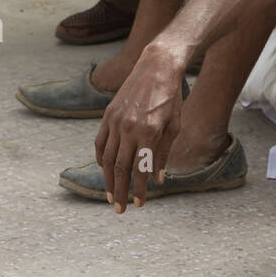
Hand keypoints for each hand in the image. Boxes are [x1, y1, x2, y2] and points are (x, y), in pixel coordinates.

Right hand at [94, 44, 185, 211]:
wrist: (157, 67)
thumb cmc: (171, 98)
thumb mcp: (175, 127)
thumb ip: (163, 154)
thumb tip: (157, 180)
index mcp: (150, 133)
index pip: (141, 170)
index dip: (140, 190)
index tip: (140, 204)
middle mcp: (130, 129)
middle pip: (120, 169)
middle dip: (120, 192)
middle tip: (120, 209)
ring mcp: (116, 121)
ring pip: (107, 158)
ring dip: (108, 180)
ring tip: (111, 195)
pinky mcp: (108, 115)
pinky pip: (100, 142)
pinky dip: (100, 159)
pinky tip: (104, 170)